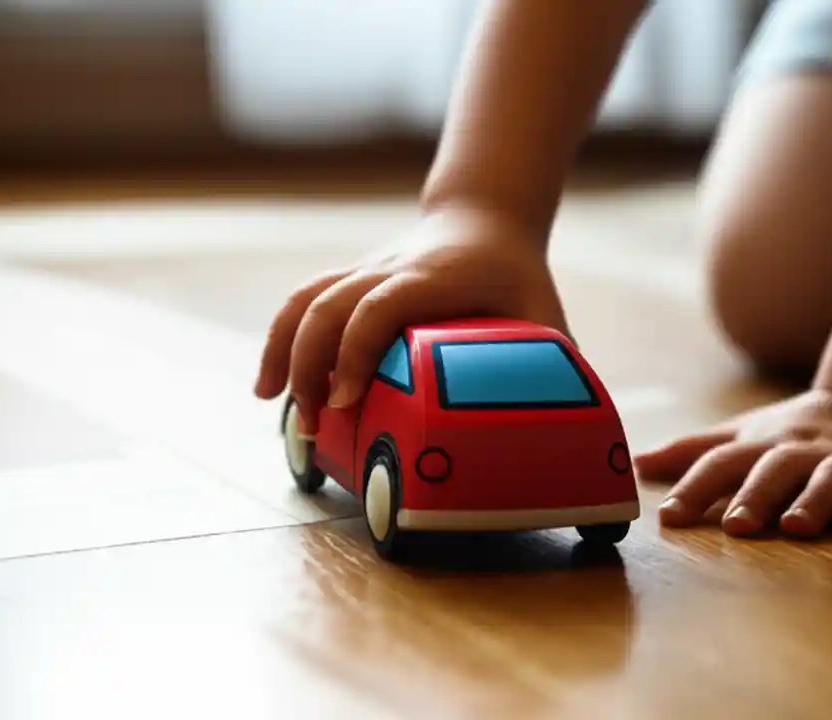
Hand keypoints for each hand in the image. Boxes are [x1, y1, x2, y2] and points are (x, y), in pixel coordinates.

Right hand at [254, 207, 567, 431]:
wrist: (487, 218)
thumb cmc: (517, 276)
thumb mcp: (543, 317)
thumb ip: (549, 369)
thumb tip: (562, 435)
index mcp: (434, 278)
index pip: (378, 307)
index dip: (355, 351)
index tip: (345, 401)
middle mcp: (390, 270)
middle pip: (329, 304)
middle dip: (309, 364)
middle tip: (313, 423)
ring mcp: (365, 272)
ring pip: (307, 299)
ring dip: (281, 350)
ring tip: (270, 402)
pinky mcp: (352, 280)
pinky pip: (305, 301)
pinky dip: (280, 338)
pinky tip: (269, 385)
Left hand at [634, 389, 831, 538]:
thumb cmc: (793, 435)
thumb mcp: (743, 437)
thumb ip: (692, 452)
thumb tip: (633, 464)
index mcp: (761, 444)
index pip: (721, 462)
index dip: (695, 487)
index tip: (669, 518)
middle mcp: (802, 449)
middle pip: (774, 469)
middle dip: (755, 496)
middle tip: (736, 526)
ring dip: (816, 501)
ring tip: (799, 527)